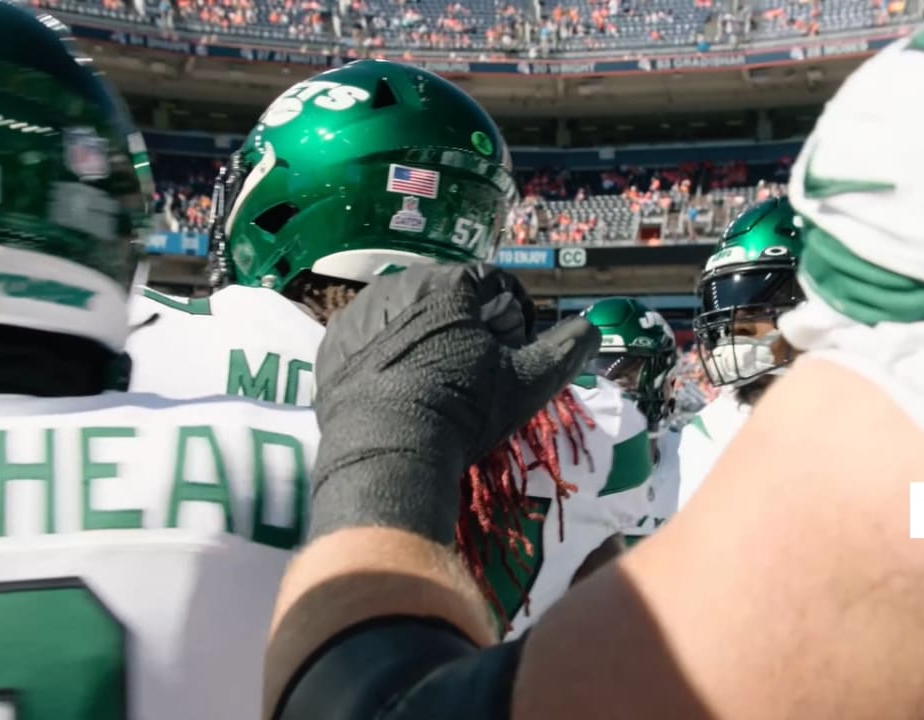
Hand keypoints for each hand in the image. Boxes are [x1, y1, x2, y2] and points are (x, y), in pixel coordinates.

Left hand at [309, 263, 600, 544]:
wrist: (388, 453)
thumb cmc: (464, 411)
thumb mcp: (528, 381)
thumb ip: (565, 348)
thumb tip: (590, 329)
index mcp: (448, 284)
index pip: (493, 283)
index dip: (512, 315)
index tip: (513, 348)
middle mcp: (399, 284)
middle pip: (448, 294)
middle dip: (470, 323)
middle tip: (480, 366)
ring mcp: (360, 312)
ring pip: (408, 313)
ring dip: (429, 335)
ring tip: (439, 378)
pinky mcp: (333, 342)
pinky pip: (371, 336)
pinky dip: (389, 352)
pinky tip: (402, 386)